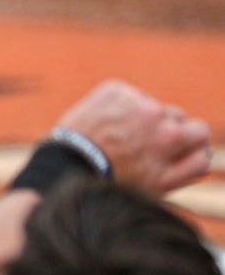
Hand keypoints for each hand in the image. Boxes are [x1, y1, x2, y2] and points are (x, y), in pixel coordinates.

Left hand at [56, 80, 212, 194]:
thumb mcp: (161, 185)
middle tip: (138, 147)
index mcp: (173, 137)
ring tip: (117, 139)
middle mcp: (157, 114)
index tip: (171, 149)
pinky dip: (119, 107)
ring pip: (150, 105)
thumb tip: (206, 152)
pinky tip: (105, 125)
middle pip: (175, 116)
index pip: (200, 130)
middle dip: (162, 130)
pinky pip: (127, 95)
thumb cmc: (116, 180)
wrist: (67, 165)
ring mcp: (135, 99)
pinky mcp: (114, 89)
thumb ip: (192, 167)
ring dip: (139, 118)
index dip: (187, 141)